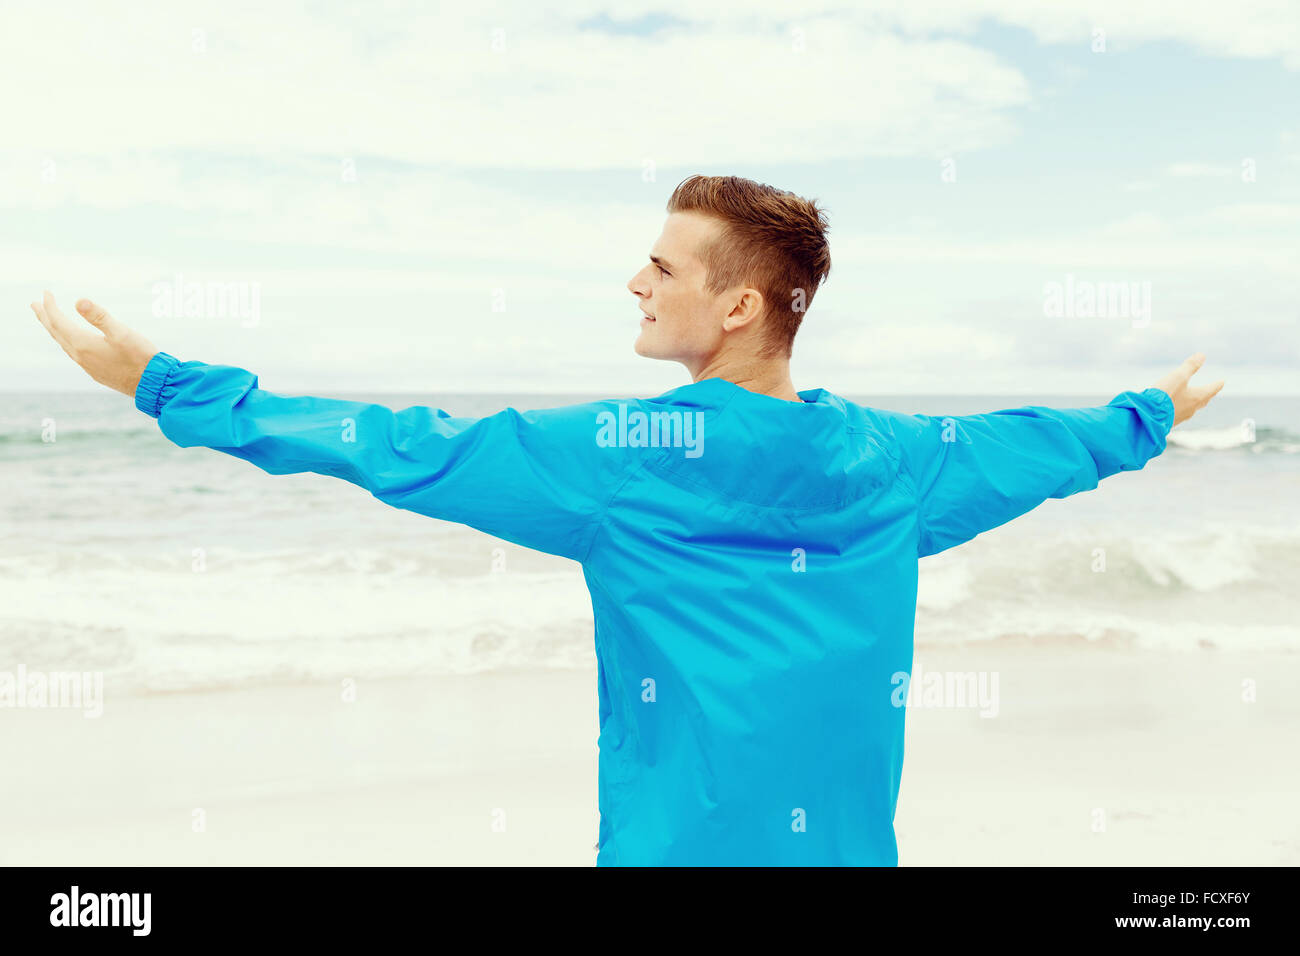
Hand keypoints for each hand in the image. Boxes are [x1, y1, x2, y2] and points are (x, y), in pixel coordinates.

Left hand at [31, 292, 158, 396]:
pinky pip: (74, 354)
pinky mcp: (97, 372)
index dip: (50, 306)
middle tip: (34, 304)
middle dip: (45, 318)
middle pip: (56, 333)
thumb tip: (79, 301)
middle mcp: (81, 357)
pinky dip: (67, 341)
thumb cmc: (140, 357)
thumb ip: (100, 317)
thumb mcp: (121, 333)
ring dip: (55, 330)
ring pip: (64, 344)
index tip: (45, 292)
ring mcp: (88, 366)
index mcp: (83, 344)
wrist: (151, 384)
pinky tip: (73, 342)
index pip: (59, 322)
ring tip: (50, 321)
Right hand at [1152, 353, 1223, 426]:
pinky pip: (1180, 413)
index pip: (1211, 389)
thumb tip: (1202, 355)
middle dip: (1207, 395)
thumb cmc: (1166, 394)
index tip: (1222, 382)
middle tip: (1210, 392)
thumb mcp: (1178, 376)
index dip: (1217, 384)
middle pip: (1203, 400)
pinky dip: (1182, 408)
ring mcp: (1181, 417)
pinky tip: (1176, 408)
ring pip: (1192, 408)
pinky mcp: (1170, 421)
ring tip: (1194, 400)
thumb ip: (1190, 366)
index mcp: (1197, 397)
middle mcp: (1192, 409)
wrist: (1148, 415)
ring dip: (1194, 403)